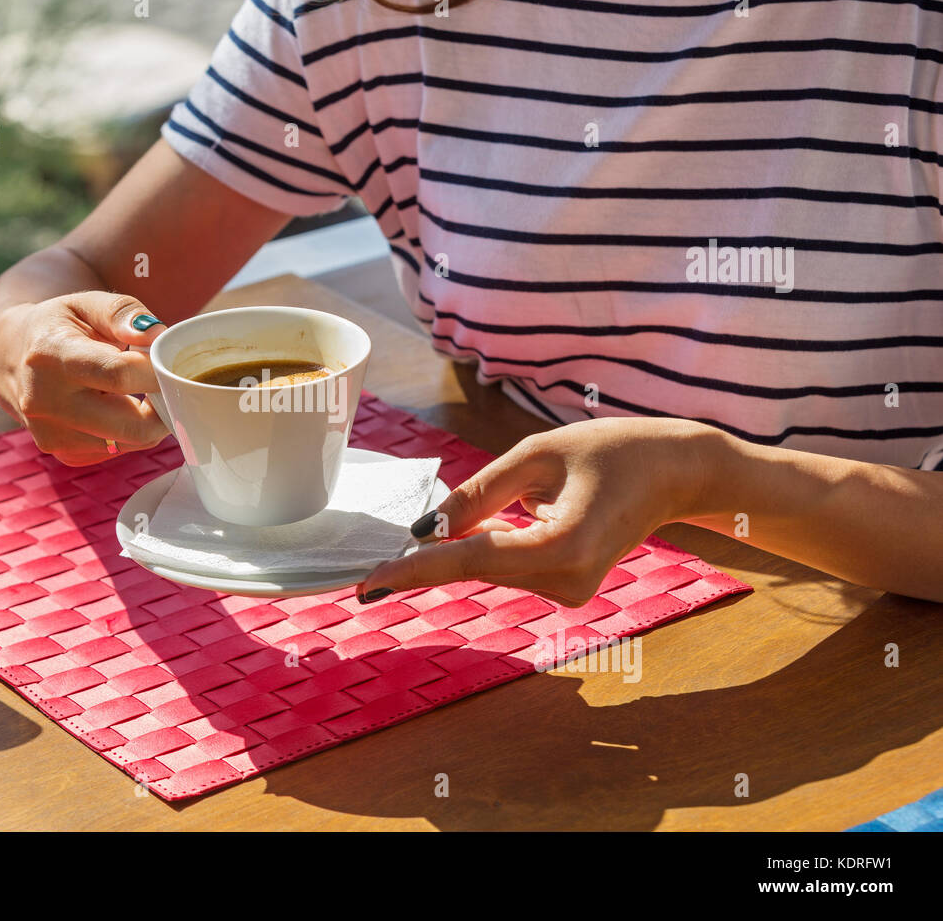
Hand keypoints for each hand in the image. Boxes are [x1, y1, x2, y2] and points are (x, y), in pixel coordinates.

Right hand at [0, 290, 169, 464]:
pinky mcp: (63, 453)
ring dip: (147, 419)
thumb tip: (156, 335)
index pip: (119, 374)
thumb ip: (123, 312)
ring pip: (132, 442)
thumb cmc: (58, 325)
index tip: (168, 363)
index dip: (156, 371)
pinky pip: (118, 450)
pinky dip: (128, 430)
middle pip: (133, 425)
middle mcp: (45, 401)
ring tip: (134, 390)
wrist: (11, 355)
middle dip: (164, 406)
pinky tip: (114, 406)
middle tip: (166, 384)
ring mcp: (52, 434)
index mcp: (51, 355)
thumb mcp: (86, 303)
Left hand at [357, 418, 718, 606]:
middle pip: (476, 567)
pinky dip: (489, 550)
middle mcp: (569, 580)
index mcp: (564, 545)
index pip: (471, 560)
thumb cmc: (610, 451)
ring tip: (486, 514)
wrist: (675, 472)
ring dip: (466, 547)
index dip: (414, 569)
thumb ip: (477, 492)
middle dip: (429, 558)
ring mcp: (572, 591)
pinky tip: (499, 526)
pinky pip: (509, 569)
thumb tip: (424, 531)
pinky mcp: (569, 589)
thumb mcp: (535, 456)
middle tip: (373, 568)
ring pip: (490, 570)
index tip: (367, 585)